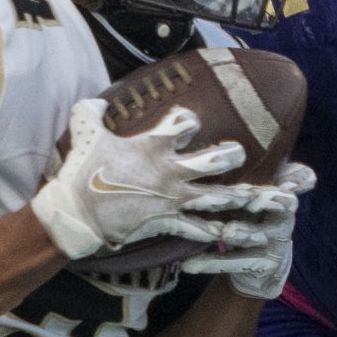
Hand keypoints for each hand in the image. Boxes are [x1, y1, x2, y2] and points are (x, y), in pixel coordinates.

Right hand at [31, 97, 246, 260]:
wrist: (77, 214)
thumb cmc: (81, 171)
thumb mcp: (84, 131)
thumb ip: (92, 112)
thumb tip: (98, 102)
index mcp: (154, 146)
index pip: (185, 124)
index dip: (188, 120)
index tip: (188, 123)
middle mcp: (171, 171)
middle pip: (215, 160)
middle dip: (231, 155)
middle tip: (239, 153)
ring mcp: (172, 199)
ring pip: (216, 197)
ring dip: (239, 197)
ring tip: (260, 197)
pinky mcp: (167, 222)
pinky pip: (197, 228)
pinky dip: (214, 231)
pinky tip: (232, 233)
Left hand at [181, 163, 315, 298]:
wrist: (256, 266)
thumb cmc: (247, 217)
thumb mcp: (247, 191)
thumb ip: (240, 169)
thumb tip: (213, 135)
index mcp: (279, 192)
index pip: (297, 181)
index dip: (296, 179)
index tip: (285, 176)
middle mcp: (282, 216)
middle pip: (282, 205)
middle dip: (265, 199)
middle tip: (251, 197)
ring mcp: (273, 242)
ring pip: (256, 234)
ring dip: (240, 232)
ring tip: (224, 232)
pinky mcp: (260, 265)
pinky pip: (235, 263)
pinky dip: (210, 263)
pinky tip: (188, 264)